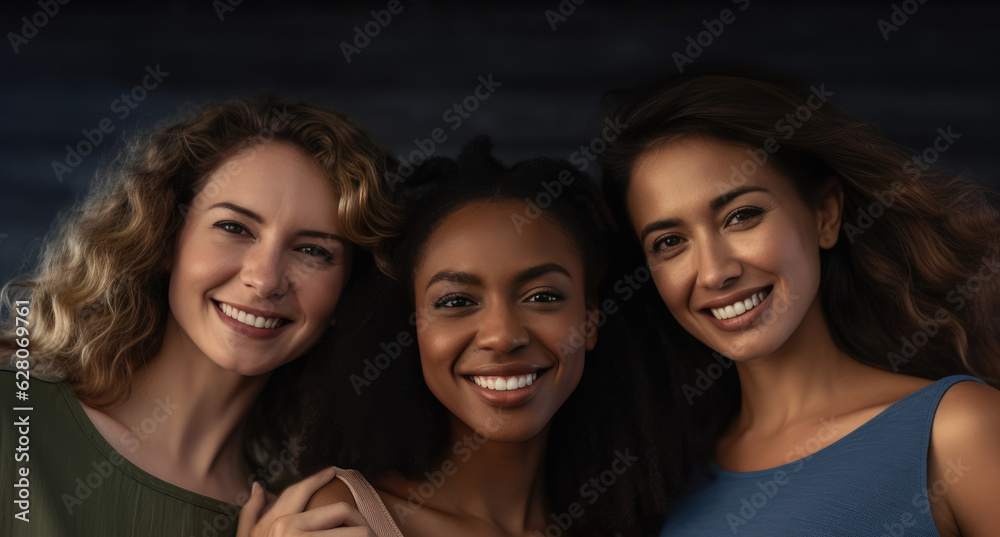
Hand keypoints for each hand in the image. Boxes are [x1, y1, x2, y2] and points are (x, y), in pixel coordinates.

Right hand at [236, 467, 376, 535]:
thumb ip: (251, 514)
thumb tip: (257, 487)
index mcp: (278, 525)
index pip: (302, 492)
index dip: (318, 478)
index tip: (332, 471)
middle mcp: (294, 533)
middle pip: (343, 510)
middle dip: (360, 520)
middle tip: (368, 530)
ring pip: (360, 533)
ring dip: (367, 535)